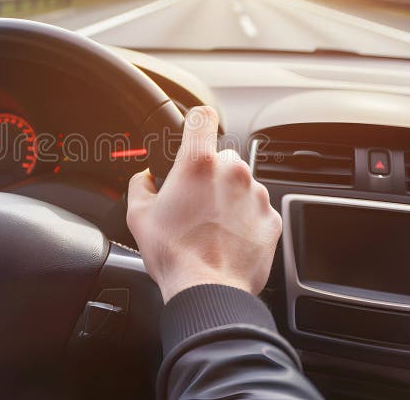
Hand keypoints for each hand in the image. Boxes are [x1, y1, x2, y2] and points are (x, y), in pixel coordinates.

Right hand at [126, 106, 281, 302]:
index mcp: (198, 164)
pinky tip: (227, 239)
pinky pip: (256, 209)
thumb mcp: (139, 216)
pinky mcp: (271, 218)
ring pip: (241, 184)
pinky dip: (244, 219)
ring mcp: (256, 195)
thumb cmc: (174, 255)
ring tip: (210, 227)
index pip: (202, 117)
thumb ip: (140, 185)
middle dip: (209, 175)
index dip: (196, 122)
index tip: (194, 130)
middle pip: (221, 158)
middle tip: (194, 204)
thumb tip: (145, 178)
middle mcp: (233, 172)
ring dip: (228, 198)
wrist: (208, 291)